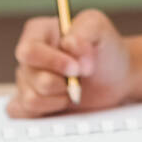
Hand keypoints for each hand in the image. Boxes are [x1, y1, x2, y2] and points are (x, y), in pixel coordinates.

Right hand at [6, 8, 132, 117]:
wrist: (116, 78)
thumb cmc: (104, 49)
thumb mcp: (99, 28)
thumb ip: (84, 30)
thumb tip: (68, 45)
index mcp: (39, 32)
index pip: (29, 50)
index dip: (52, 61)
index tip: (76, 68)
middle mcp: (29, 57)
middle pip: (30, 77)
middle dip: (61, 83)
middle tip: (80, 79)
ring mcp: (27, 81)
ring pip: (30, 99)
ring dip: (59, 98)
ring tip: (74, 89)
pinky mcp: (30, 103)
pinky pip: (24, 113)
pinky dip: (48, 111)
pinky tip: (63, 102)